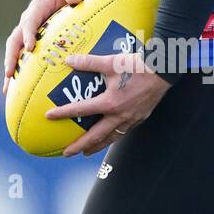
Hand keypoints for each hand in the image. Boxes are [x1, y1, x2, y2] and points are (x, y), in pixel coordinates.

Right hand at [2, 0, 83, 96]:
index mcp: (35, 9)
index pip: (29, 23)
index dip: (28, 35)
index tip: (29, 48)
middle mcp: (27, 23)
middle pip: (14, 42)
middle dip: (10, 58)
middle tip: (9, 73)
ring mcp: (26, 34)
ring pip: (14, 53)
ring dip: (10, 70)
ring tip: (7, 89)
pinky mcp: (30, 42)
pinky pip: (22, 58)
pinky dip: (18, 73)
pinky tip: (16, 90)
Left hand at [45, 49, 171, 156]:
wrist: (164, 71)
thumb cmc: (137, 66)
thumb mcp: (111, 62)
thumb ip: (89, 62)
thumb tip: (69, 60)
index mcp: (110, 103)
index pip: (81, 110)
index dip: (63, 113)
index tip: (49, 116)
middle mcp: (119, 115)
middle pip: (96, 136)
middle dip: (80, 146)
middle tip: (67, 153)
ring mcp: (131, 119)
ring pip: (111, 138)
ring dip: (97, 146)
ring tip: (86, 152)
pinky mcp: (140, 118)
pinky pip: (123, 132)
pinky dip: (112, 137)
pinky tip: (109, 137)